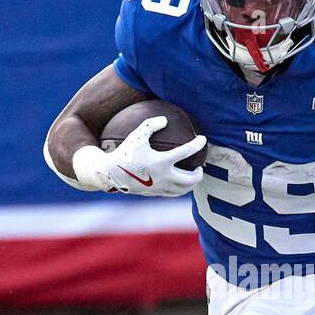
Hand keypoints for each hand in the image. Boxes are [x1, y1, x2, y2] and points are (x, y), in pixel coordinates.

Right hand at [87, 117, 205, 196]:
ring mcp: (160, 187)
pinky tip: (177, 182)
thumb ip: (151, 124)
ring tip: (192, 177)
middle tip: (200, 167)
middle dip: (198, 174)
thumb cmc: (124, 152)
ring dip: (191, 184)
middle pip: (190, 179)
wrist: (111, 174)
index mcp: (162, 162)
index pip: (185, 152)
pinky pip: (172, 193)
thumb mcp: (136, 135)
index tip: (203, 139)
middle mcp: (164, 177)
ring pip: (183, 190)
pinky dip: (179, 189)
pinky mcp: (155, 193)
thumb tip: (165, 120)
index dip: (197, 144)